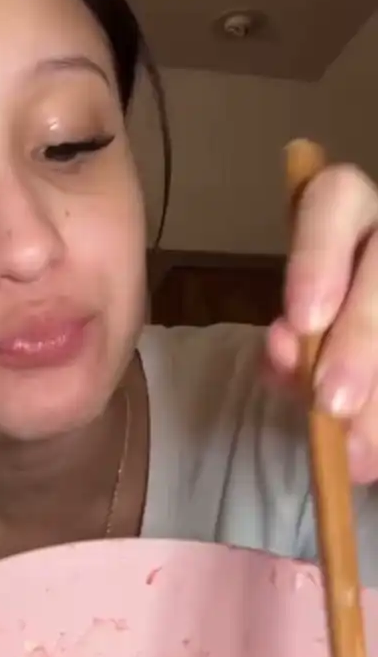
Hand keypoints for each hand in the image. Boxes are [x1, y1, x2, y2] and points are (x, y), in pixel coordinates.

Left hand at [266, 162, 377, 483]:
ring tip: (359, 454)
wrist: (349, 374)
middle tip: (333, 402)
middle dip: (361, 338)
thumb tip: (289, 353)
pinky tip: (371, 457)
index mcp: (346, 215)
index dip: (318, 256)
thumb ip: (288, 345)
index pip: (335, 198)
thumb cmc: (313, 344)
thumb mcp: (294, 340)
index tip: (301, 321)